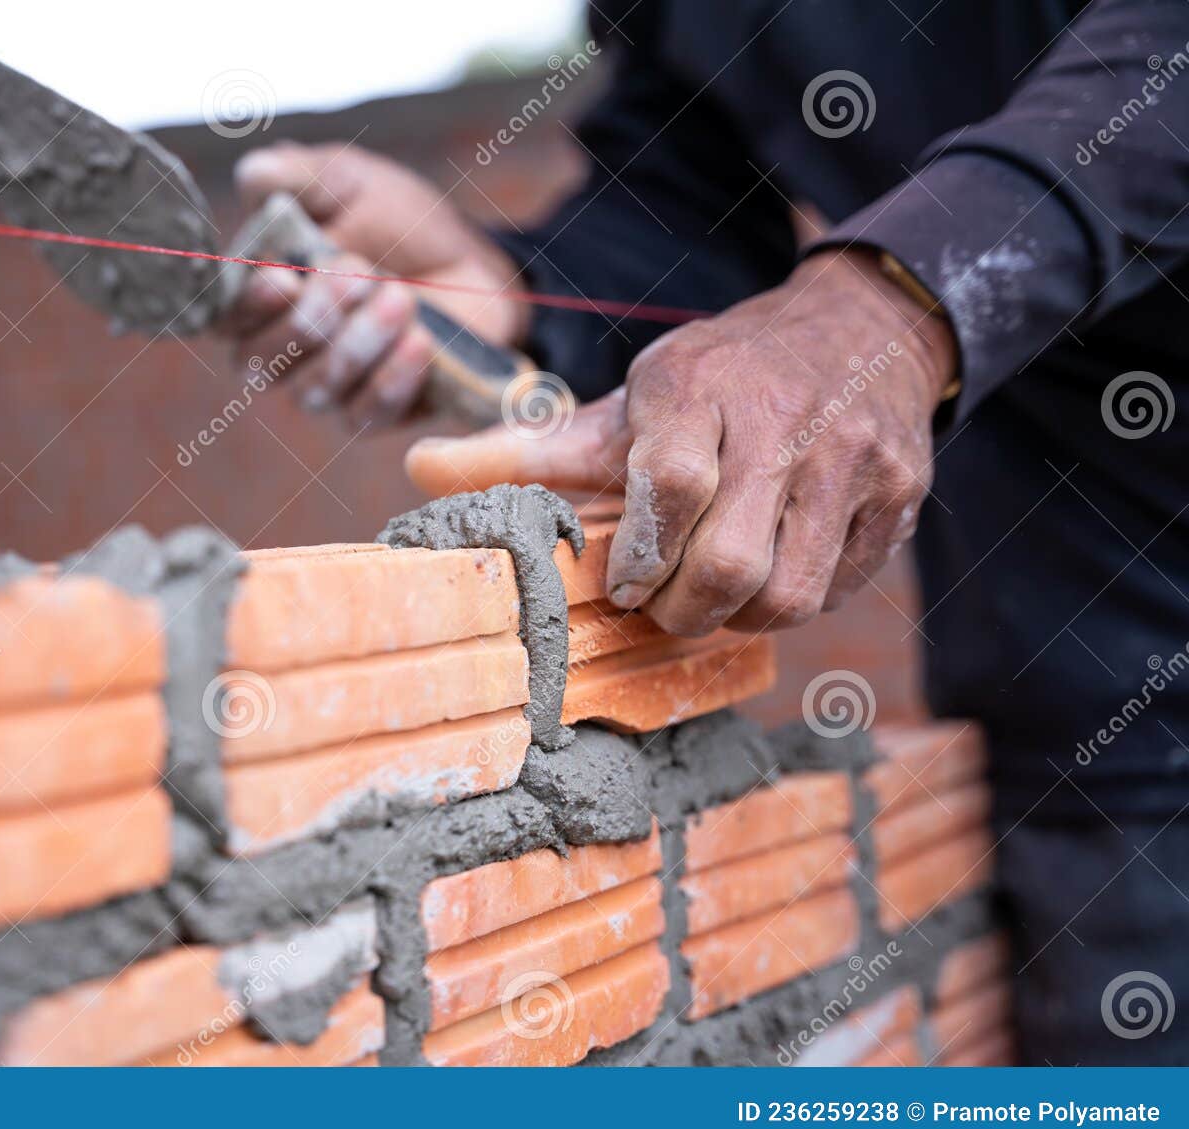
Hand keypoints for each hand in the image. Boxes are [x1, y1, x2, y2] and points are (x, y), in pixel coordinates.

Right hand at [217, 142, 525, 422]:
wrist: (472, 260)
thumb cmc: (396, 220)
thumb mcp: (350, 182)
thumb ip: (300, 177)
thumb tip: (254, 173)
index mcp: (262, 294)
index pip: (226, 317)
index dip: (246, 305)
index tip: (282, 277)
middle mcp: (283, 350)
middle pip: (260, 363)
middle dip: (309, 319)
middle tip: (360, 274)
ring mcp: (328, 386)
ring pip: (314, 389)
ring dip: (357, 343)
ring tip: (402, 297)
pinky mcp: (374, 411)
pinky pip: (365, 414)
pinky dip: (391, 379)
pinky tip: (419, 342)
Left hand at [405, 249, 957, 633]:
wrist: (862, 328)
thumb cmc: (721, 379)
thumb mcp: (628, 400)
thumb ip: (527, 449)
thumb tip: (415, 470)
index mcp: (695, 388)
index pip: (670, 485)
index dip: (639, 554)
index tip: (623, 580)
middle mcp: (781, 421)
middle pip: (729, 563)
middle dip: (682, 607)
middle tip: (663, 602)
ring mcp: (851, 460)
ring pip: (788, 593)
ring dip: (740, 614)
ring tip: (715, 591)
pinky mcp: (899, 495)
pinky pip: (838, 588)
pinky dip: (795, 598)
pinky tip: (773, 568)